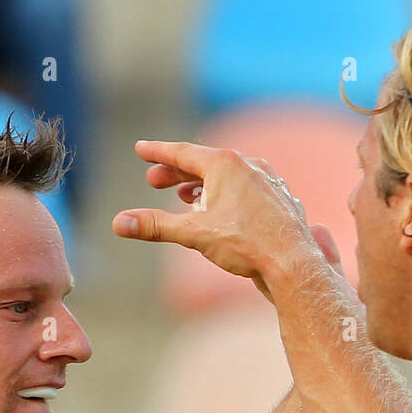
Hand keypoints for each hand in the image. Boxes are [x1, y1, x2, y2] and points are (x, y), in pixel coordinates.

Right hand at [113, 139, 329, 300]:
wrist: (293, 262)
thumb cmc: (246, 244)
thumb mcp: (194, 233)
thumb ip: (156, 226)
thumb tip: (118, 223)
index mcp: (224, 164)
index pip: (182, 152)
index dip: (158, 152)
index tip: (141, 149)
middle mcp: (248, 165)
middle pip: (204, 163)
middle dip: (176, 172)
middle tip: (154, 181)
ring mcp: (268, 181)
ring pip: (228, 177)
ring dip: (203, 185)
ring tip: (187, 197)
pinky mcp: (280, 199)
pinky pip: (247, 190)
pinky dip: (228, 195)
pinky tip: (225, 211)